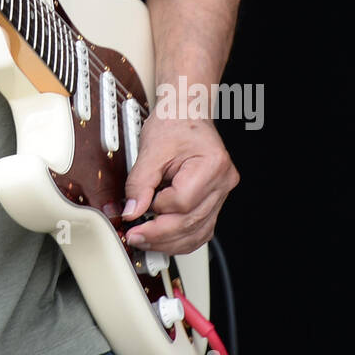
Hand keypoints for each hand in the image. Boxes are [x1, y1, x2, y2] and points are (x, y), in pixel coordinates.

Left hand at [121, 114, 238, 254]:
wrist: (186, 112)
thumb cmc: (175, 122)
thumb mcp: (151, 148)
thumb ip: (139, 182)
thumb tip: (132, 211)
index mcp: (212, 164)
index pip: (182, 201)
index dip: (157, 207)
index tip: (136, 210)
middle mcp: (223, 182)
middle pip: (191, 222)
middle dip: (159, 234)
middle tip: (134, 236)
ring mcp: (221, 194)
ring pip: (198, 233)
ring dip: (169, 242)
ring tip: (145, 240)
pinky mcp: (214, 201)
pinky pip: (200, 229)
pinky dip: (181, 238)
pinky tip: (163, 239)